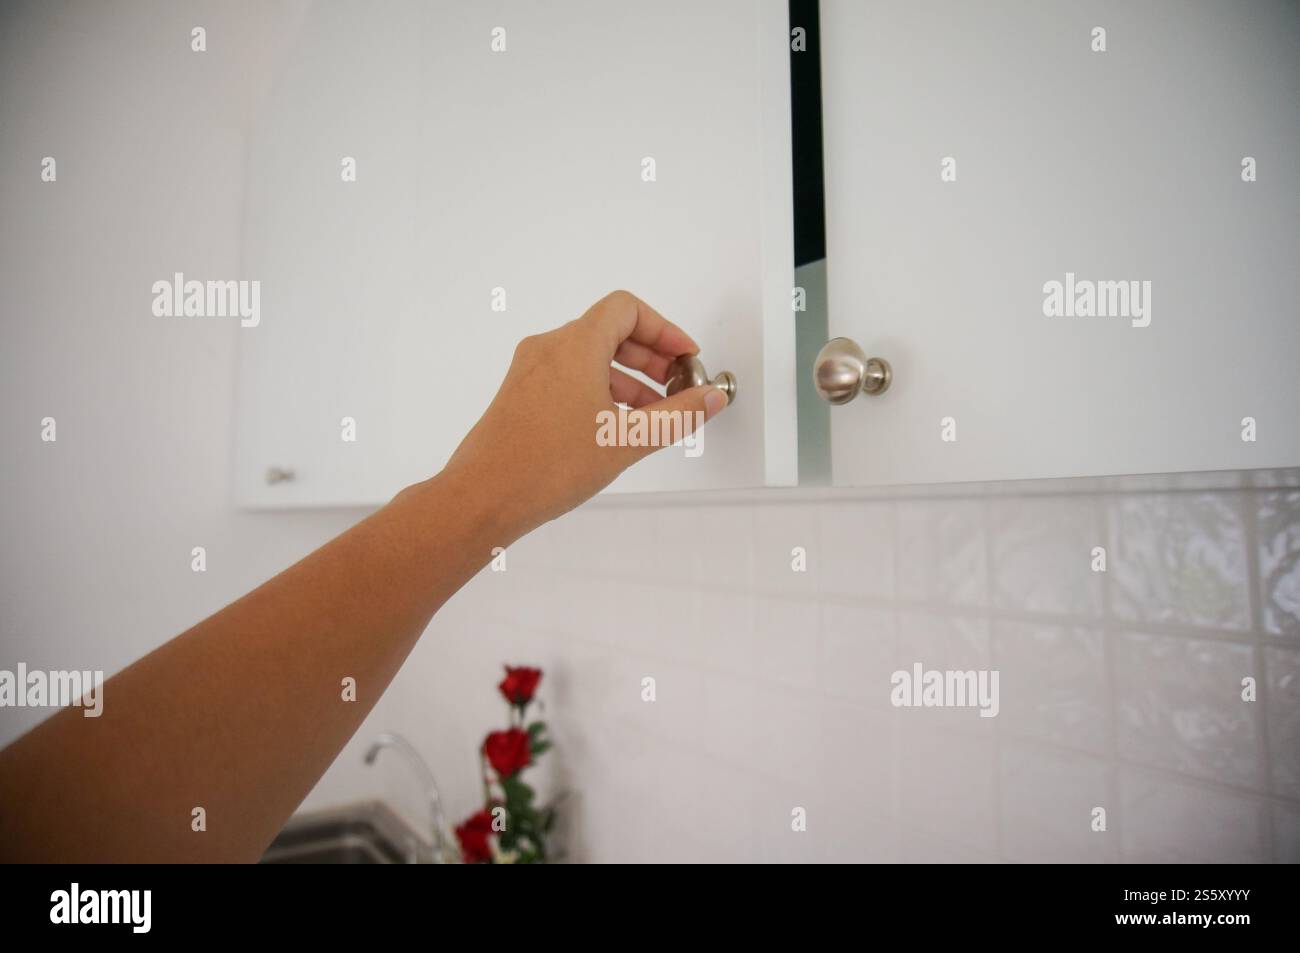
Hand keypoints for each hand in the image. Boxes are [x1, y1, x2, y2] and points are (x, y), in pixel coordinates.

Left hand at [440, 290, 728, 536]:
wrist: (483, 498)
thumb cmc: (545, 467)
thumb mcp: (627, 441)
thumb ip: (677, 415)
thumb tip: (709, 398)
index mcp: (574, 345)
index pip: (627, 310)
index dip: (664, 329)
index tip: (685, 358)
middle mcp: (548, 349)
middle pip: (609, 331)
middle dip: (650, 356)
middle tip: (677, 385)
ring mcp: (529, 372)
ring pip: (589, 357)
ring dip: (627, 378)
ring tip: (652, 414)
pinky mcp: (520, 395)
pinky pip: (568, 377)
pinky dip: (598, 389)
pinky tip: (614, 426)